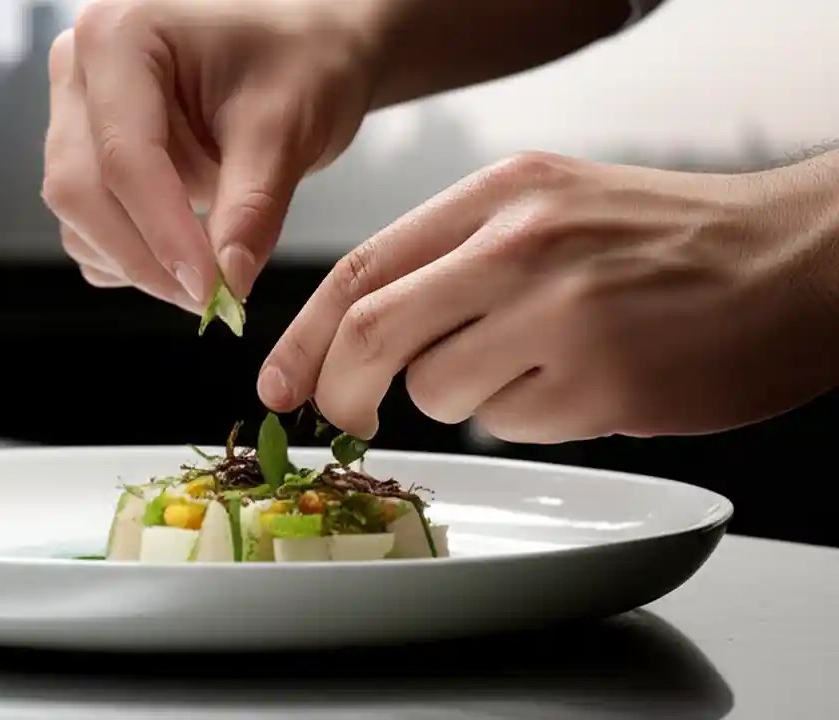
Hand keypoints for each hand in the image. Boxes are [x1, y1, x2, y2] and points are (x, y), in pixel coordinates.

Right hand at [41, 0, 380, 309]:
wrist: (307, 38)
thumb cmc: (301, 51)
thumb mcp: (289, 124)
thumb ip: (253, 206)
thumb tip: (228, 281)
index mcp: (121, 36)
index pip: (124, 157)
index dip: (164, 235)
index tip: (209, 290)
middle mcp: (80, 67)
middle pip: (81, 189)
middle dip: (145, 257)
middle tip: (211, 299)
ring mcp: (76, 108)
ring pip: (79, 213)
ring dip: (138, 259)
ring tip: (212, 266)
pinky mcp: (87, 147)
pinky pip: (89, 220)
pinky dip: (133, 251)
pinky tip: (189, 249)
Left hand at [258, 150, 838, 442]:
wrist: (796, 258)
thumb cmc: (666, 237)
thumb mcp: (549, 205)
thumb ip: (454, 259)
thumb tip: (361, 335)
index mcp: (501, 194)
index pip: (361, 270)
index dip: (304, 336)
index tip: (280, 381)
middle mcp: (521, 247)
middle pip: (373, 336)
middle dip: (341, 392)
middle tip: (345, 417)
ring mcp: (562, 317)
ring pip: (442, 393)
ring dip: (467, 396)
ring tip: (540, 362)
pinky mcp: (602, 386)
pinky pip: (513, 425)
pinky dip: (530, 415)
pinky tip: (587, 380)